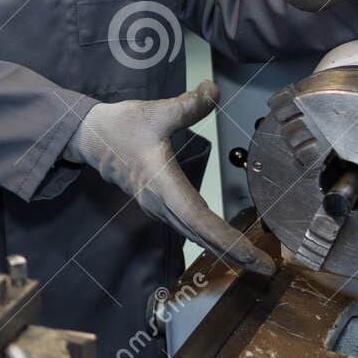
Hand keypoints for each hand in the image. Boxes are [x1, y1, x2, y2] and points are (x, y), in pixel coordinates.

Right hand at [64, 80, 273, 275]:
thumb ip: (187, 105)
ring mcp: (158, 206)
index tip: (256, 257)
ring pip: (194, 234)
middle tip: (269, 267)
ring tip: (254, 258)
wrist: (88, 137)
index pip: (201, 221)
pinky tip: (223, 239)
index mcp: (163, 185)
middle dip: (235, 253)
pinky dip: (209, 237)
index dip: (230, 241)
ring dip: (223, 247)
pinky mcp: (157, 204)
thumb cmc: (120, 126)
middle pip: (202, 235)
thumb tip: (213, 90)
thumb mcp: (154, 112)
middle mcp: (161, 203)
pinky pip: (187, 227)